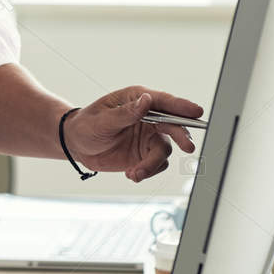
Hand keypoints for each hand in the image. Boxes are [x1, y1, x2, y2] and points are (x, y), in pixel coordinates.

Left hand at [64, 87, 203, 181]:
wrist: (76, 145)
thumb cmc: (86, 125)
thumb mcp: (102, 119)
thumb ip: (126, 113)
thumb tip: (146, 101)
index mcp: (137, 100)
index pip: (164, 102)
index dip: (182, 106)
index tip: (196, 112)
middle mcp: (148, 117)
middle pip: (173, 126)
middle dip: (182, 136)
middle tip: (188, 147)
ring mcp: (148, 137)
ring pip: (164, 151)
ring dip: (152, 164)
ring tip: (135, 173)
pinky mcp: (145, 155)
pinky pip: (156, 165)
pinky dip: (147, 172)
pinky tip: (131, 173)